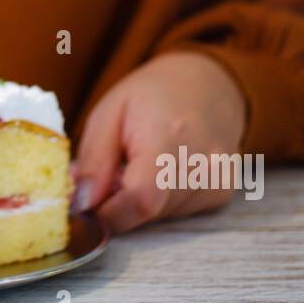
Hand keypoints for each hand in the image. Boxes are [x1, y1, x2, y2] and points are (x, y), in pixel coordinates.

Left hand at [71, 51, 245, 232]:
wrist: (206, 85)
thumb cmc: (151, 96)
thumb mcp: (108, 113)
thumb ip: (94, 161)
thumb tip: (82, 205)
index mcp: (168, 137)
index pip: (141, 199)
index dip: (109, 214)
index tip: (86, 206)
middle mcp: (202, 164)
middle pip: (146, 212)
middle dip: (118, 203)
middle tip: (112, 172)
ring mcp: (216, 182)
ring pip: (159, 217)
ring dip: (137, 201)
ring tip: (138, 164)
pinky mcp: (221, 193)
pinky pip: (176, 213)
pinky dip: (159, 200)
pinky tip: (162, 171)